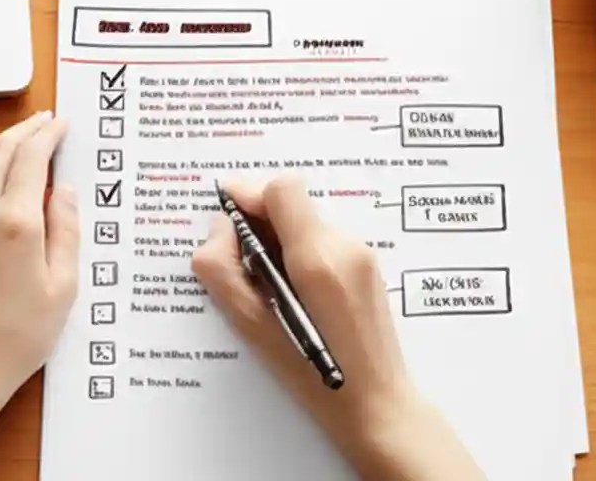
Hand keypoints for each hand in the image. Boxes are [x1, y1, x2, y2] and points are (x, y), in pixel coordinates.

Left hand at [0, 112, 78, 480]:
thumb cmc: (16, 337)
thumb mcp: (62, 287)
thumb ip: (66, 231)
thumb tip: (64, 192)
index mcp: (17, 222)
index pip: (32, 158)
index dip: (48, 135)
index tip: (60, 124)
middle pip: (0, 153)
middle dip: (23, 132)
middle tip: (42, 122)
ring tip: (17, 141)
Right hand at [192, 175, 482, 480]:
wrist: (376, 405)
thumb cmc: (313, 375)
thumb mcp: (252, 326)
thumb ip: (223, 270)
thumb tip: (219, 229)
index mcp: (317, 257)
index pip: (282, 190)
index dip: (249, 195)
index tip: (227, 217)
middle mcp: (344, 246)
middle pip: (292, 205)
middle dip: (260, 225)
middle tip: (241, 266)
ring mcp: (362, 256)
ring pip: (306, 225)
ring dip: (280, 243)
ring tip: (270, 292)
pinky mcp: (368, 269)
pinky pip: (323, 244)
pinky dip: (300, 256)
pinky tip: (295, 298)